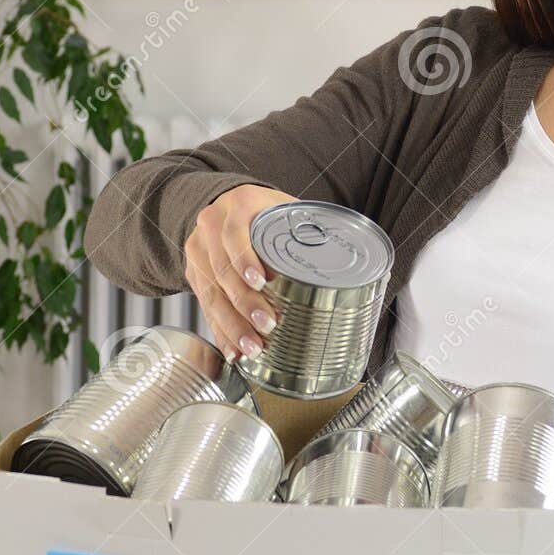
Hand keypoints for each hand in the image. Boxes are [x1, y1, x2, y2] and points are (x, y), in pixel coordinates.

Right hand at [184, 184, 296, 362]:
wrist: (233, 209)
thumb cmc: (268, 214)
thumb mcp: (288, 213)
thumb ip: (312, 234)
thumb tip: (360, 268)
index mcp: (238, 205)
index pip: (236, 234)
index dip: (246, 260)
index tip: (262, 283)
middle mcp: (212, 224)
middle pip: (223, 270)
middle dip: (245, 303)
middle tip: (267, 326)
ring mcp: (199, 249)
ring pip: (211, 292)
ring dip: (232, 325)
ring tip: (252, 346)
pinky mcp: (194, 272)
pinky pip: (204, 305)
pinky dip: (220, 330)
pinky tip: (232, 349)